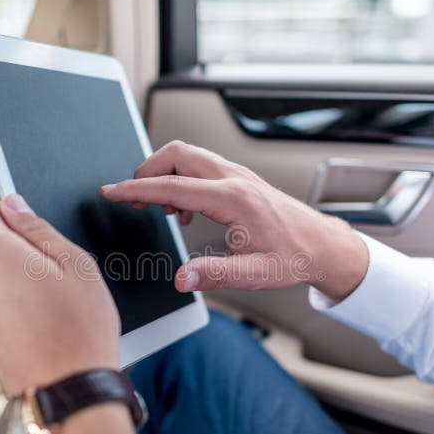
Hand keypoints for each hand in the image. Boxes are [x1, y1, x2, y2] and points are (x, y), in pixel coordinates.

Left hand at [0, 194, 119, 395]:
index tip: (29, 227)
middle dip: (20, 256)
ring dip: (18, 286)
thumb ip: (37, 228)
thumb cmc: (80, 331)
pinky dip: (15, 312)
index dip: (7, 214)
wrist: (70, 391)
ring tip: (54, 309)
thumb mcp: (75, 265)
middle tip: (58, 278)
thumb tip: (13, 205)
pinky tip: (44, 327)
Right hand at [101, 141, 368, 300]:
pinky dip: (181, 178)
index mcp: (234, 199)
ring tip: (161, 209)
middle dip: (147, 171)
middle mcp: (234, 178)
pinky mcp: (239, 178)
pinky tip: (185, 209)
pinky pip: (200, 165)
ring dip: (165, 173)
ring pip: (188, 155)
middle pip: (177, 154)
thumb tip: (181, 279)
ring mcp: (237, 174)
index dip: (137, 188)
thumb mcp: (255, 273)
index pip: (173, 186)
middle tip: (132, 198)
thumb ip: (215, 274)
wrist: (322, 244)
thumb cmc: (294, 256)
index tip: (112, 191)